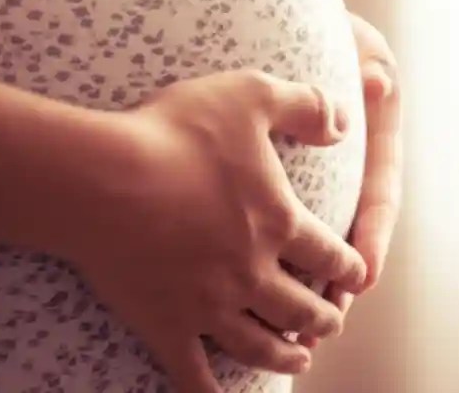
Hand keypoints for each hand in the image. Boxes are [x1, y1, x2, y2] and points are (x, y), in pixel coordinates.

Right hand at [71, 70, 368, 392]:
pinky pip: (194, 376)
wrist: (100, 179)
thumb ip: (305, 105)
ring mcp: (208, 306)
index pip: (332, 257)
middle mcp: (252, 273)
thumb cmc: (173, 131)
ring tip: (298, 359)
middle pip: (303, 309)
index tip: (357, 277)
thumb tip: (345, 123)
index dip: (350, 269)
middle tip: (330, 322)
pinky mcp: (165, 325)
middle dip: (323, 318)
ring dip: (286, 356)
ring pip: (262, 346)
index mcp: (279, 223)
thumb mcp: (250, 94)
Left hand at [301, 13, 403, 346]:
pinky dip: (268, 266)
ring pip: (310, 240)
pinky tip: (250, 302)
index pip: (379, 193)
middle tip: (324, 319)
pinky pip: (277, 231)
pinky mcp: (278, 177)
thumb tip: (375, 83)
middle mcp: (349, 159)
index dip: (371, 236)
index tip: (362, 274)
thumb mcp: (346, 44)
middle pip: (345, 229)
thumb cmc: (317, 24)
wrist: (280, 9)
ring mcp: (315, 170)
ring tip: (288, 332)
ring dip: (302, 284)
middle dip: (336, 280)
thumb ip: (361, 65)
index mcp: (375, 133)